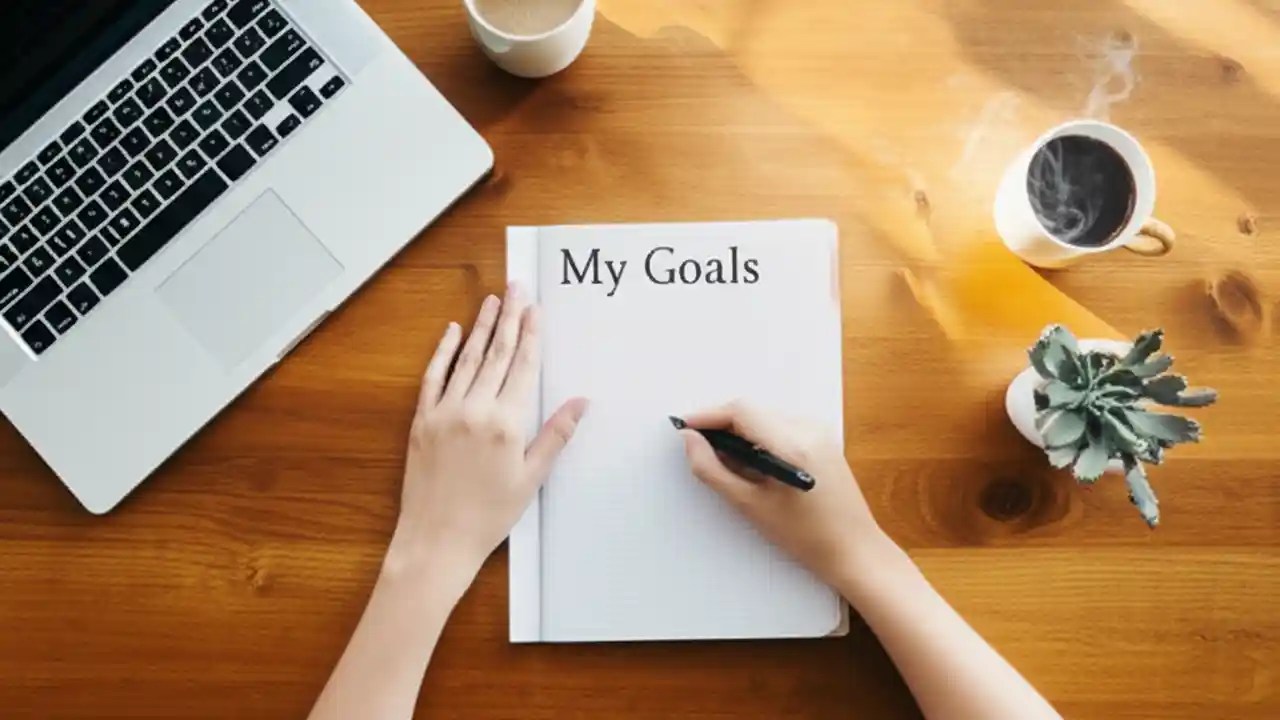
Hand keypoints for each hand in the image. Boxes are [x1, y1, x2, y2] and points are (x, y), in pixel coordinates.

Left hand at [391, 285, 587, 581]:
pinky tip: (451, 332)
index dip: (531, 334)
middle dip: (509, 318)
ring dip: (480, 327)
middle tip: (516, 287)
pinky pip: (433, 377)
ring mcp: (445, 412)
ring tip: (492, 301)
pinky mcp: (422, 421)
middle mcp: (474, 410)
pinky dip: (443, 352)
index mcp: (506, 424)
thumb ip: (555, 435)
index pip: (523, 366)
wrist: (436, 540)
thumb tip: (581, 403)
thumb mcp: (531, 478)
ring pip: (466, 359)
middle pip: (496, 353)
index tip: (536, 308)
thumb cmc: (489, 515)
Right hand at [679, 401, 884, 589]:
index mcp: (792, 444)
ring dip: (740, 432)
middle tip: (698, 447)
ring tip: (722, 460)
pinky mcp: (823, 439)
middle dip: (721, 425)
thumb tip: (690, 442)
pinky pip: (781, 426)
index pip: (741, 411)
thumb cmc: (806, 536)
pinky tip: (750, 462)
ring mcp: (819, 431)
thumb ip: (713, 470)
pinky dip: (759, 437)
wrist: (854, 549)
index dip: (707, 416)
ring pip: (765, 417)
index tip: (684, 428)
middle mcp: (808, 428)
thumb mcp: (750, 505)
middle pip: (752, 411)